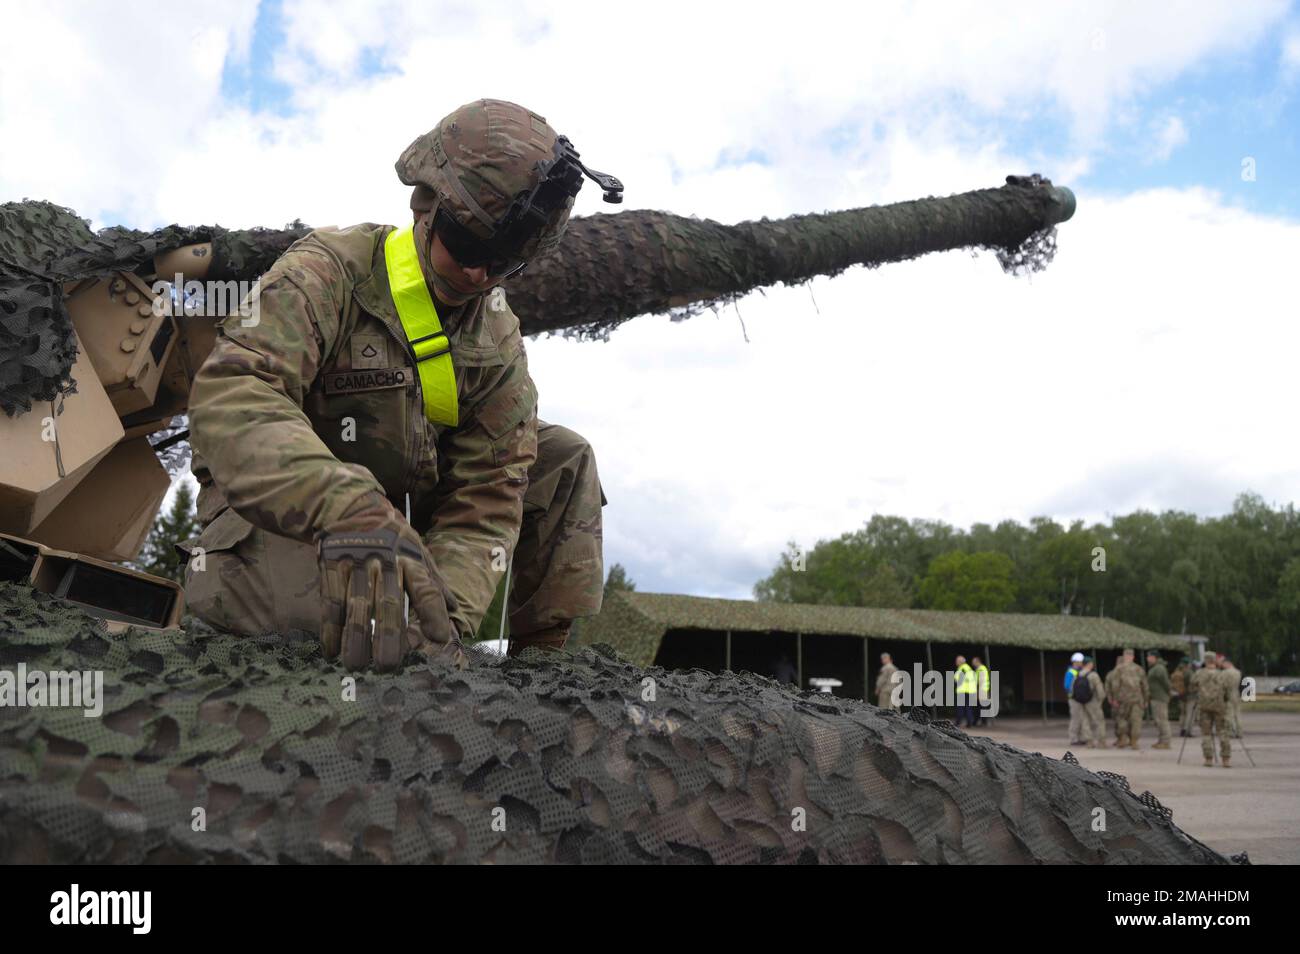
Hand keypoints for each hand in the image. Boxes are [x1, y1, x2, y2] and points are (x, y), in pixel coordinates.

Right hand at [317, 491, 458, 670]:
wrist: (353, 508)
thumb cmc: (393, 537)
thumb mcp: (419, 550)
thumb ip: (435, 581)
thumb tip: (456, 611)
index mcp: (411, 559)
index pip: (426, 589)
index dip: (434, 614)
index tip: (439, 639)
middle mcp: (385, 562)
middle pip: (389, 604)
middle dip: (389, 637)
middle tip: (388, 667)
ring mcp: (357, 563)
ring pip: (356, 606)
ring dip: (356, 639)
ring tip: (357, 666)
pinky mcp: (332, 565)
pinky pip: (330, 601)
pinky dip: (330, 628)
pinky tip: (331, 650)